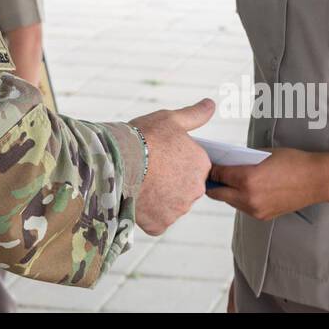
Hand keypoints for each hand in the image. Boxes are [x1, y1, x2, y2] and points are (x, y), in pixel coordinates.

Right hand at [129, 99, 214, 235]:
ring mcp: (178, 209)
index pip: (193, 164)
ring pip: (169, 204)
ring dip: (158, 197)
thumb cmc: (145, 138)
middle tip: (148, 169)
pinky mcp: (160, 224)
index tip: (159, 154)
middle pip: (184, 187)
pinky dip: (147, 212)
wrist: (119, 162)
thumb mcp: (170, 119)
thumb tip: (210, 104)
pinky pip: (155, 219)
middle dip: (169, 180)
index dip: (174, 159)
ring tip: (139, 182)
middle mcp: (195, 189)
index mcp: (201, 164)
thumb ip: (194, 115)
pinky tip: (136, 197)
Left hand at [206, 147, 328, 220]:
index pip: (216, 175)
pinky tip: (242, 188)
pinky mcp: (263, 216)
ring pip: (229, 201)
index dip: (209, 168)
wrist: (318, 179)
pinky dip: (239, 198)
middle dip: (211, 183)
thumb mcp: (262, 154)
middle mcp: (248, 198)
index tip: (204, 162)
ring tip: (224, 180)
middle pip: (217, 193)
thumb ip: (241, 160)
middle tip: (208, 173)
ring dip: (225, 191)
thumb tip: (223, 161)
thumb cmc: (292, 161)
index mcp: (246, 179)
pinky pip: (243, 207)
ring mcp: (255, 210)